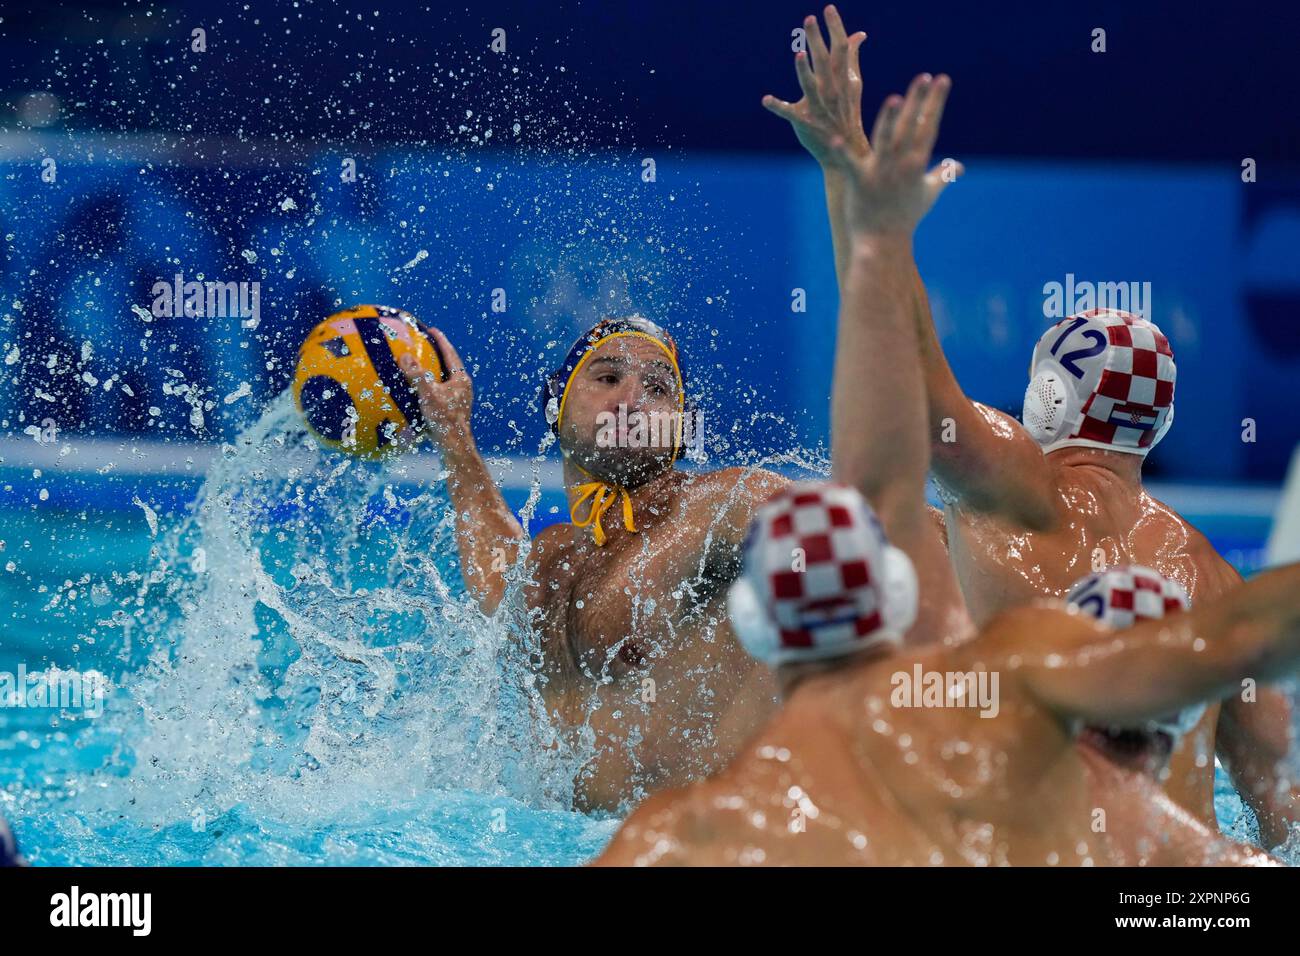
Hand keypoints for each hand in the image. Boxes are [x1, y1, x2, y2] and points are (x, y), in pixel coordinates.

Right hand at [398, 326, 473, 448]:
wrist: (454, 448)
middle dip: (437, 354)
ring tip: (418, 365)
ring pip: (444, 381)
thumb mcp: (428, 396)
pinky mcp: (450, 412)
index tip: (432, 330)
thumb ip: (417, 375)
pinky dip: (427, 388)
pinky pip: (437, 394)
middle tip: (425, 344)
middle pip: (449, 365)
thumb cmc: (444, 421)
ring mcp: (457, 401)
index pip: (451, 354)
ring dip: (432, 372)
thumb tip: (405, 356)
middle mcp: (462, 389)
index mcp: (461, 381)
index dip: (441, 340)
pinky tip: (413, 393)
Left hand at [762, 5, 867, 169]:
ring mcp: (818, 107)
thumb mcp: (853, 85)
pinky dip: (777, 106)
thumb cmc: (846, 114)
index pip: (841, 49)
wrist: (844, 151)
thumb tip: (858, 34)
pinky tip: (765, 99)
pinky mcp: (804, 122)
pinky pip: (789, 113)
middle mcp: (831, 91)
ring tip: (799, 54)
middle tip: (809, 19)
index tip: (828, 8)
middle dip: (817, 40)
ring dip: (804, 71)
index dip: (835, 28)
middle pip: (824, 61)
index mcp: (843, 80)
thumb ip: (852, 58)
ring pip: (810, 86)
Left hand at [831, 72, 961, 238]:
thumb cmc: (905, 218)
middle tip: (925, 76)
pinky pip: (850, 164)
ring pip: (886, 141)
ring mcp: (880, 173)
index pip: (929, 126)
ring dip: (890, 121)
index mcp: (917, 163)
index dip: (936, 102)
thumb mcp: (929, 194)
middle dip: (919, 101)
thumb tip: (959, 167)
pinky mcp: (859, 182)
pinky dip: (843, 153)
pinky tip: (835, 138)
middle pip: (911, 127)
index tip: (942, 79)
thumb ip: (943, 175)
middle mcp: (901, 165)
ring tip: (895, 100)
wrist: (883, 242)